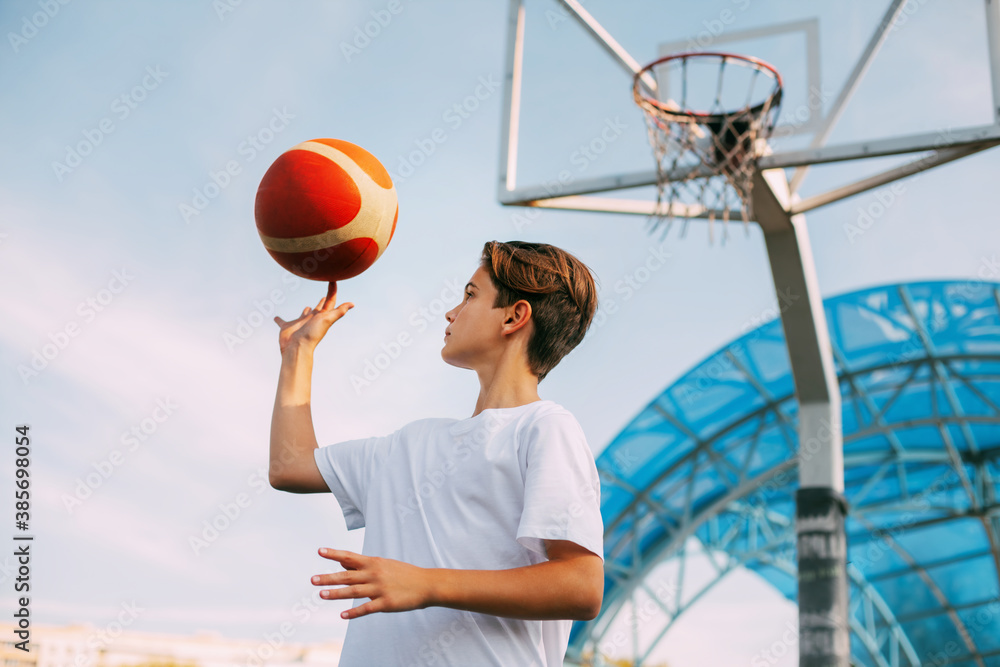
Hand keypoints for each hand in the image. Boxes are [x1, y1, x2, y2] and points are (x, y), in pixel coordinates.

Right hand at [274, 282, 352, 353]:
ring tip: (308, 306)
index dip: (332, 291)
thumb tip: (352, 304)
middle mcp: (312, 319)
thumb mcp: (327, 320)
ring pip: (304, 314)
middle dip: (323, 301)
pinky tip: (276, 317)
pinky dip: (279, 319)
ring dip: (307, 310)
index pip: (330, 301)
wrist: (297, 348)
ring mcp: (300, 323)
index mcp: (322, 316)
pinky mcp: (287, 327)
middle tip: (326, 293)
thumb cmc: (312, 334)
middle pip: (320, 308)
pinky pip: (282, 322)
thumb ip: (338, 312)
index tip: (333, 280)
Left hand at [312, 548, 434, 619]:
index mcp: (374, 563)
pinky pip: (366, 608)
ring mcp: (380, 589)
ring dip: (336, 594)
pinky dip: (353, 613)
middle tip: (313, 580)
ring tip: (321, 595)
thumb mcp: (383, 565)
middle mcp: (374, 574)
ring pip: (353, 591)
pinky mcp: (386, 603)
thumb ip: (362, 565)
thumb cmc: (403, 573)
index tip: (320, 551)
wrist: (426, 584)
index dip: (334, 554)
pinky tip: (342, 615)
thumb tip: (341, 563)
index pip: (349, 557)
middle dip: (329, 578)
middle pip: (347, 575)